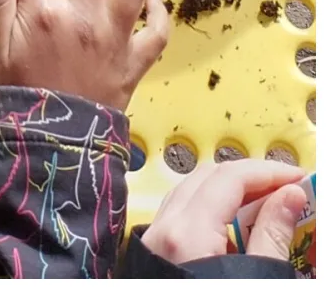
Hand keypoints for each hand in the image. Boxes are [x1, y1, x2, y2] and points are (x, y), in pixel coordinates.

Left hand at [142, 158, 307, 264]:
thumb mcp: (257, 279)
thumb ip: (272, 235)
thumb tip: (290, 195)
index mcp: (188, 235)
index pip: (231, 178)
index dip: (268, 172)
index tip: (297, 178)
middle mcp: (164, 229)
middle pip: (209, 176)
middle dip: (250, 176)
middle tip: (285, 188)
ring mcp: (154, 239)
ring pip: (191, 190)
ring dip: (229, 189)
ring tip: (265, 202)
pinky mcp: (152, 251)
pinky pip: (180, 212)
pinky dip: (208, 207)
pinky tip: (233, 222)